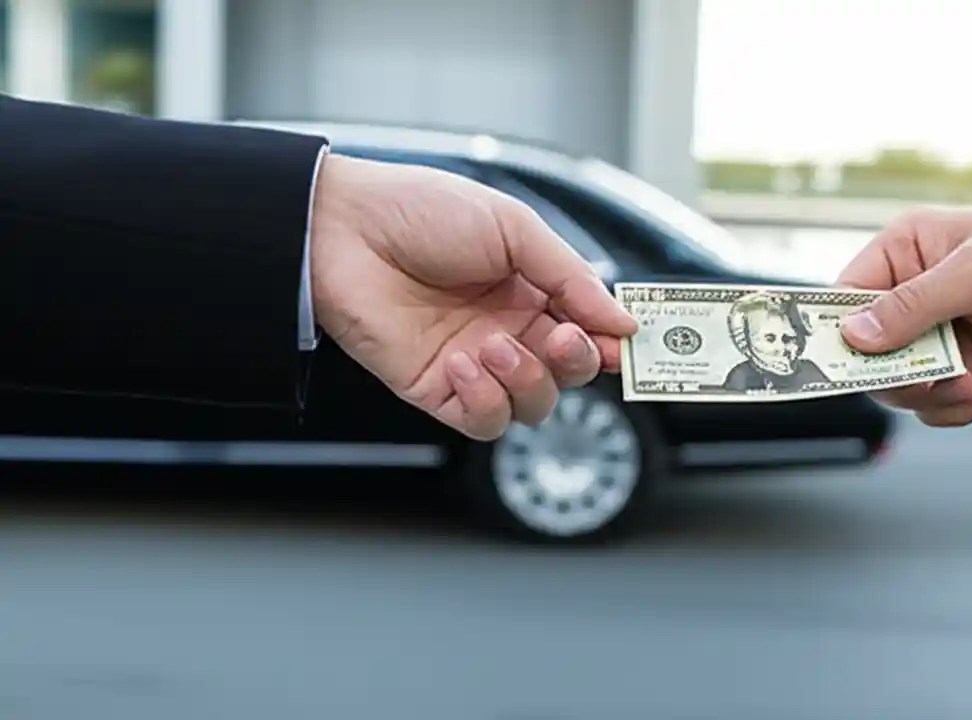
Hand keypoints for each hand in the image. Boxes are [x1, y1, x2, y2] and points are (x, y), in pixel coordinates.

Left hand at [309, 153, 636, 439]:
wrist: (343, 228)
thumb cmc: (422, 210)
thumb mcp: (513, 227)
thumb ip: (571, 277)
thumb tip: (622, 320)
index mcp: (531, 290)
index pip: (588, 329)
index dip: (610, 340)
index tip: (624, 340)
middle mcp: (508, 330)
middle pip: (568, 374)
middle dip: (577, 362)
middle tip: (565, 339)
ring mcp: (474, 364)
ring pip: (533, 405)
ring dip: (528, 381)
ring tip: (495, 344)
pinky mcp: (437, 389)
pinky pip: (484, 421)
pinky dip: (486, 401)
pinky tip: (466, 363)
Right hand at [837, 207, 971, 426]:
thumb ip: (914, 303)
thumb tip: (855, 334)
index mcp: (904, 251)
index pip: (846, 295)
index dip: (840, 330)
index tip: (844, 361)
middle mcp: (909, 293)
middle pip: (864, 349)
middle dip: (896, 374)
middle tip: (931, 381)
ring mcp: (931, 334)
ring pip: (895, 383)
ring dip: (931, 395)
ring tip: (970, 384)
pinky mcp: (954, 367)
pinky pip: (929, 403)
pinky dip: (954, 407)